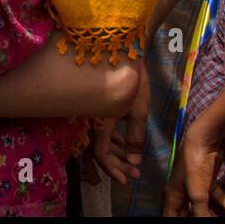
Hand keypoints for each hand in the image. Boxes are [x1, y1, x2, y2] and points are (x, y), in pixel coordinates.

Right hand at [84, 59, 148, 185]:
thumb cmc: (126, 74)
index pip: (100, 151)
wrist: (111, 44)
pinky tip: (122, 141)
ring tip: (130, 161)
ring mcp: (88, 110)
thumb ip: (135, 134)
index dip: (111, 168)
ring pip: (98, 137)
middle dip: (115, 163)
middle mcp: (89, 118)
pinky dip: (110, 137)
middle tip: (132, 174)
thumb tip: (135, 161)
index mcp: (99, 120)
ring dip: (114, 151)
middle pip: (97, 147)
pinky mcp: (91, 102)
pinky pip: (98, 126)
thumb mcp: (136, 106)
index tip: (126, 179)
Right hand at [163, 116, 224, 215]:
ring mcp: (197, 187)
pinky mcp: (209, 183)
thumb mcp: (197, 192)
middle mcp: (183, 192)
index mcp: (173, 194)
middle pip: (189, 213)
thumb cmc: (193, 164)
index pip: (170, 215)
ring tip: (222, 218)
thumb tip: (203, 222)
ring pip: (205, 207)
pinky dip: (223, 205)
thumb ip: (200, 211)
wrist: (204, 141)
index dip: (175, 222)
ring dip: (214, 214)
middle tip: (210, 223)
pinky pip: (217, 199)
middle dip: (200, 219)